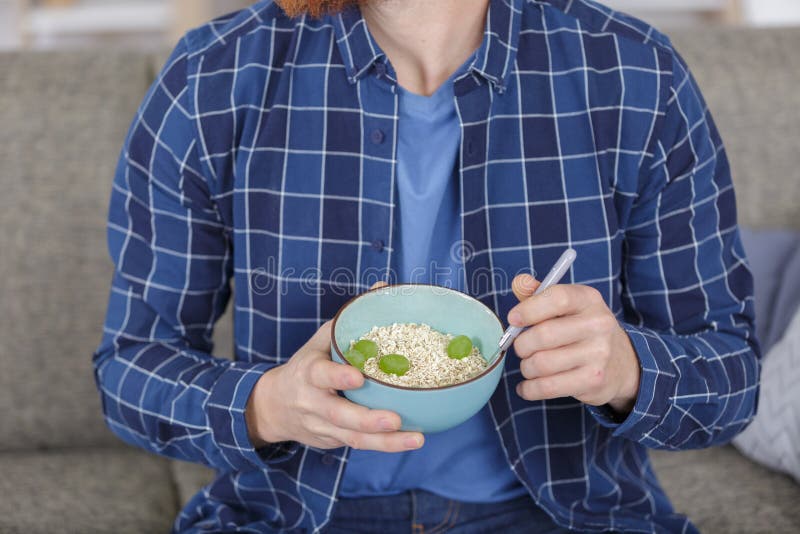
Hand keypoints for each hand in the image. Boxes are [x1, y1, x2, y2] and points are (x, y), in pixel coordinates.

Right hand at [245, 298, 423, 452]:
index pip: (320, 375)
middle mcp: (313, 402)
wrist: (274, 406)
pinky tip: (409, 440)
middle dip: (367, 419)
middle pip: (338, 415)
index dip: (337, 378)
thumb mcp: (320, 340)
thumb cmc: (307, 365)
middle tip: (395, 419)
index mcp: (308, 373)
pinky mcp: (332, 441)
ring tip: (415, 438)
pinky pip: (358, 445)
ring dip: (385, 442)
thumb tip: (383, 287)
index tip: (358, 378)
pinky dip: (384, 445)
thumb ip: (349, 319)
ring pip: (352, 438)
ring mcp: (322, 426)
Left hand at [508, 274, 640, 414]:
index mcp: (588, 299)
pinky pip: (548, 387)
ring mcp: (599, 354)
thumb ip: (539, 293)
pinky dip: (529, 389)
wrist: (622, 363)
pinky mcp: (594, 381)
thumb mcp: (567, 305)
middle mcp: (598, 324)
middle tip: (521, 348)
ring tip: (529, 366)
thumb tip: (519, 283)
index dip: (529, 309)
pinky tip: (527, 386)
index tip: (513, 319)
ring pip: (541, 363)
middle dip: (522, 345)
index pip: (558, 298)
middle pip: (543, 335)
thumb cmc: (582, 329)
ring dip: (526, 367)